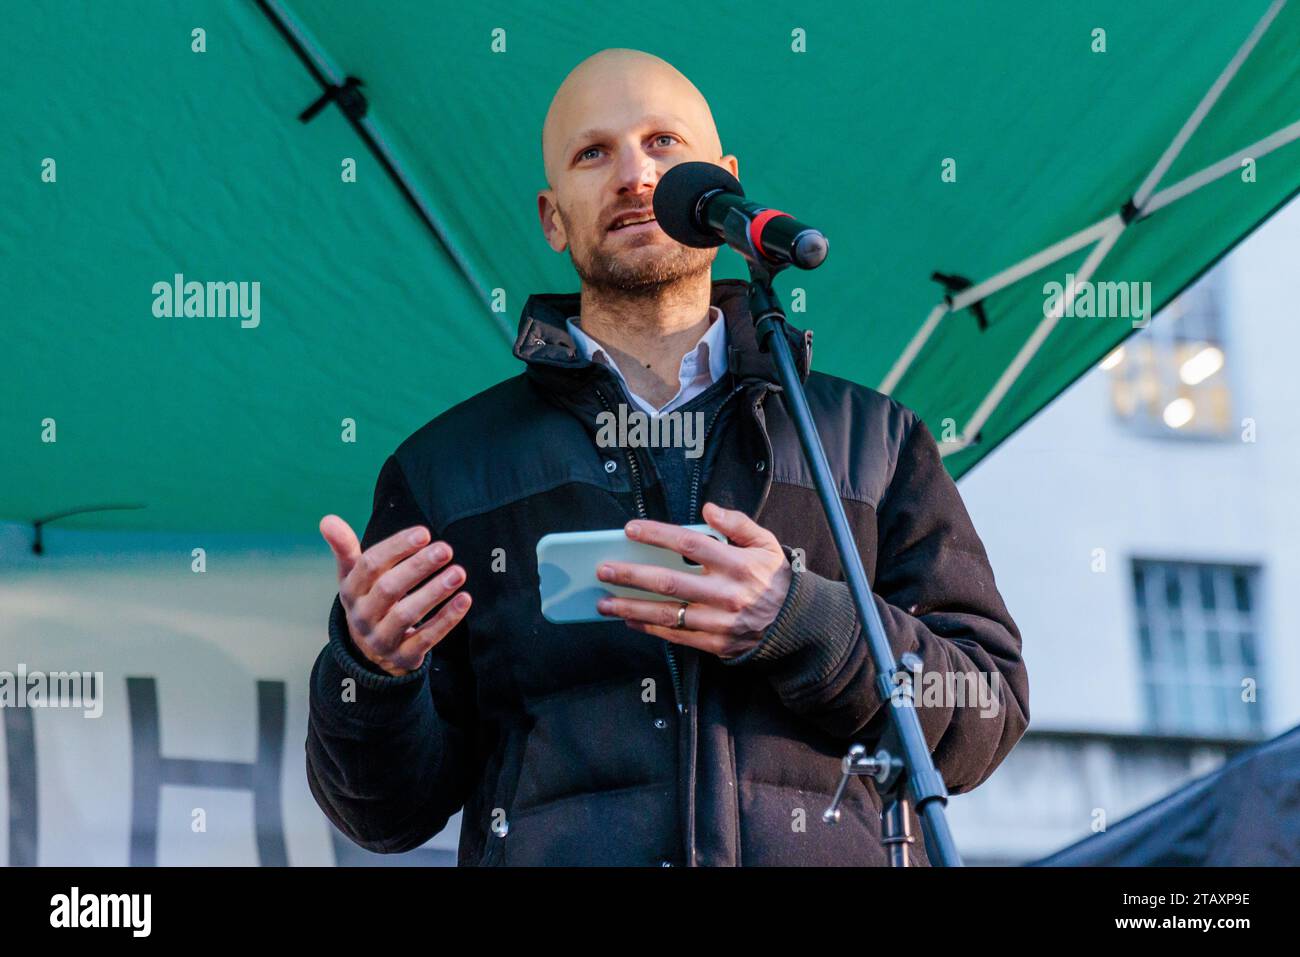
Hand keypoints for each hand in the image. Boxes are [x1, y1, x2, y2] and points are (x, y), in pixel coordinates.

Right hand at [320, 515, 471, 675]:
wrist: (369, 652)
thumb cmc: (368, 599)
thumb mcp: (353, 576)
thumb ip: (345, 547)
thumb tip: (327, 519)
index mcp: (351, 591)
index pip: (370, 565)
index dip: (397, 547)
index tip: (424, 533)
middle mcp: (362, 616)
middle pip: (389, 588)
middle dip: (418, 567)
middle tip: (445, 549)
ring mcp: (381, 639)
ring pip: (407, 615)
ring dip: (434, 592)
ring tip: (458, 573)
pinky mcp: (403, 657)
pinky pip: (426, 639)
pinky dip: (446, 620)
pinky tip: (464, 599)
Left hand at [594, 502, 791, 658]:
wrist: (797, 625)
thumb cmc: (774, 579)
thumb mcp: (767, 544)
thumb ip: (739, 524)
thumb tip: (709, 509)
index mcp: (738, 564)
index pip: (690, 544)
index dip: (657, 535)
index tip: (630, 529)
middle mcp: (727, 593)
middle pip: (670, 582)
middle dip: (632, 575)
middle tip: (603, 570)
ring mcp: (720, 622)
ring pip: (667, 613)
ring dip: (631, 607)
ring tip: (604, 602)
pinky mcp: (716, 643)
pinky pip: (676, 635)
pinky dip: (649, 628)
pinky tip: (629, 619)